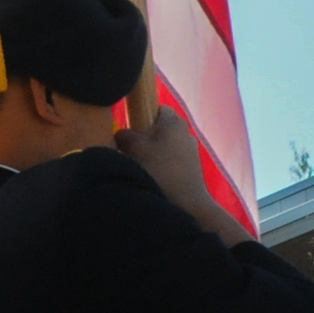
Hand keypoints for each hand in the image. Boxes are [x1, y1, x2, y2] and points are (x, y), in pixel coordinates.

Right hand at [117, 108, 248, 246]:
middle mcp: (186, 132)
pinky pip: (171, 161)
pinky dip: (161, 167)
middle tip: (130, 151)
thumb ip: (124, 134)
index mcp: (174, 122)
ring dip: (152, 155)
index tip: (130, 131)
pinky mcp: (192, 169)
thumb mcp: (133, 148)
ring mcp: (191, 151)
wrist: (186, 203)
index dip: (141, 116)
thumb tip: (121, 134)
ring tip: (140, 168)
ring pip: (164, 146)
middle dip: (144, 138)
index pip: (156, 108)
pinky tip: (153, 179)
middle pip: (159, 129)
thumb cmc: (159, 170)